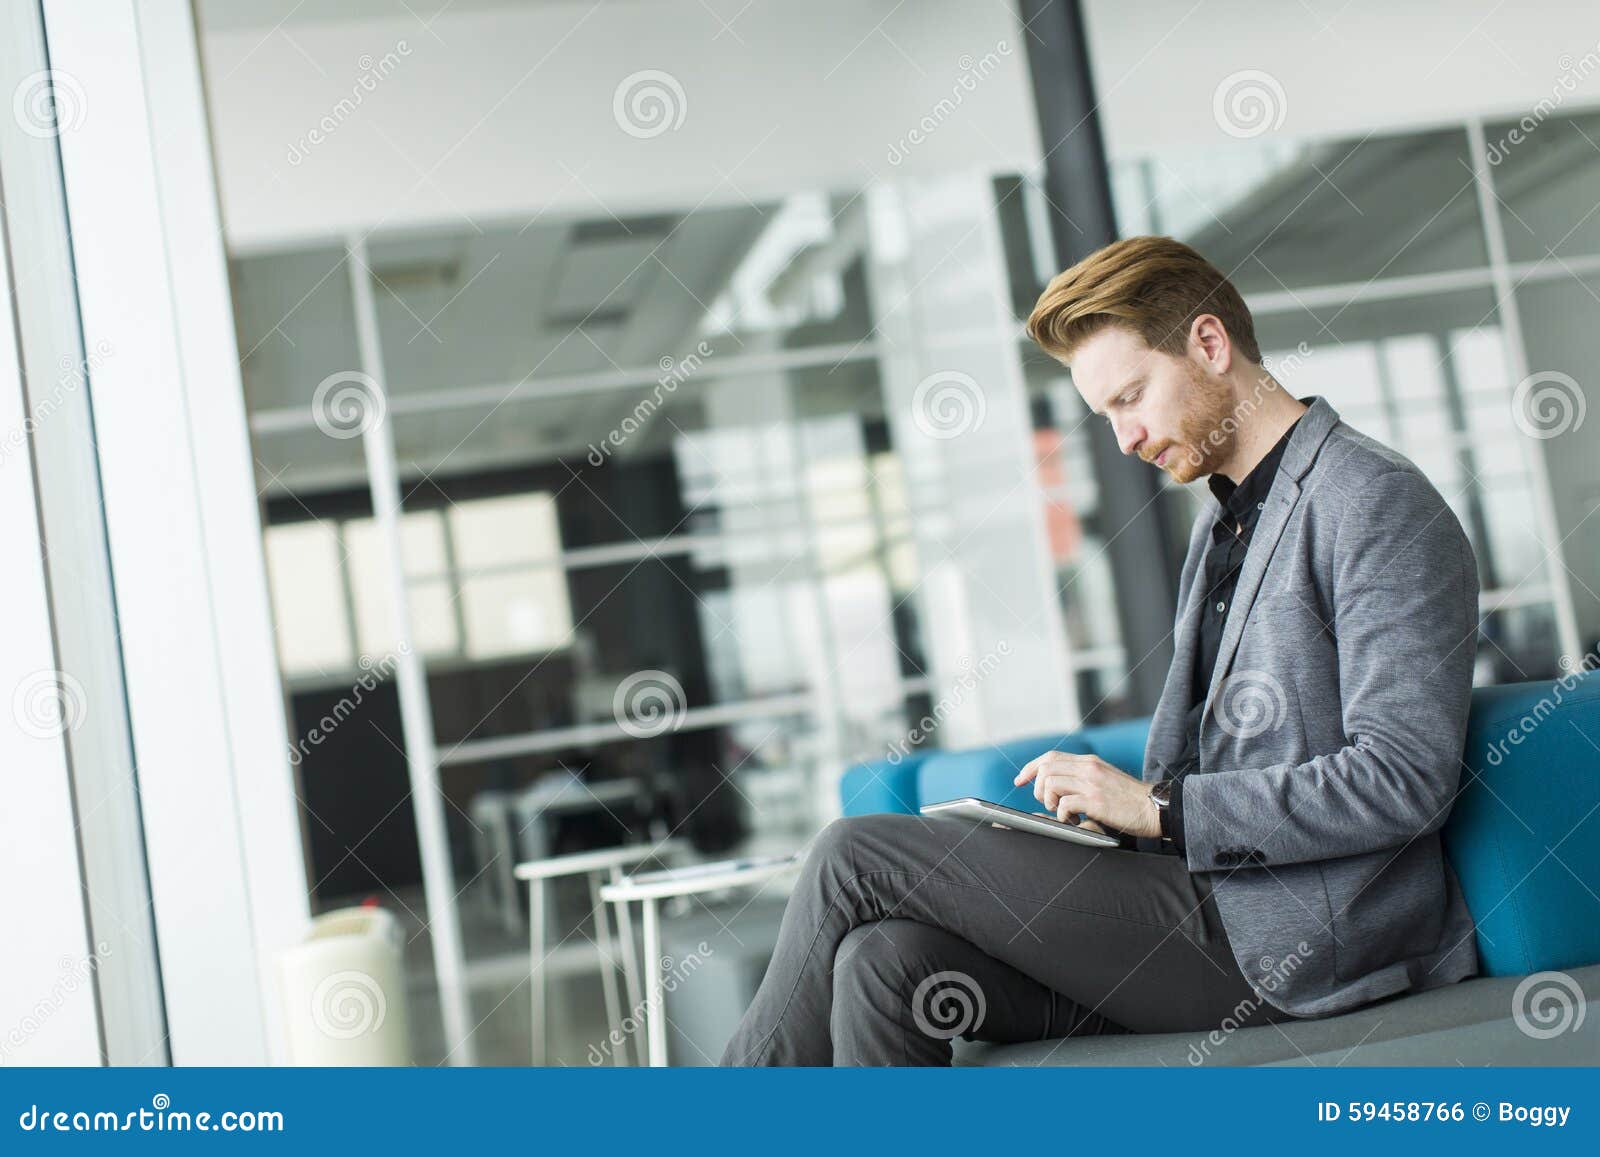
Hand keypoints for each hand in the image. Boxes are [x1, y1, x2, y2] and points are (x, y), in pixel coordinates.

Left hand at [1013, 751, 1160, 839]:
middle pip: (1045, 768)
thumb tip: (1057, 785)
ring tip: (1063, 813)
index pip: (1050, 757)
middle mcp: (1089, 768)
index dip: (1030, 768)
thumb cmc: (1131, 799)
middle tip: (1048, 804)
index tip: (1020, 780)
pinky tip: (1074, 821)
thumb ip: (1084, 776)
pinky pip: (1064, 804)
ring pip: (1051, 784)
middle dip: (1037, 788)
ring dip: (1049, 802)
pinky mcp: (1096, 801)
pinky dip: (1062, 815)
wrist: (1156, 807)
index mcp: (1090, 762)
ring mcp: (1092, 783)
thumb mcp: (1105, 778)